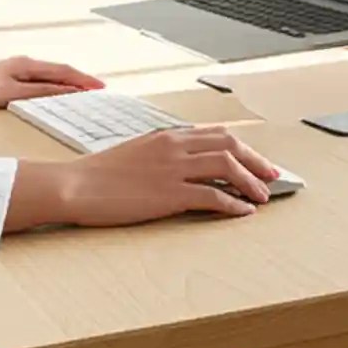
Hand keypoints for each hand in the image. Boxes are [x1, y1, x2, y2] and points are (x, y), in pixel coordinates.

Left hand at [0, 56, 103, 108]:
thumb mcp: (12, 92)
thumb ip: (41, 91)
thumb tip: (67, 90)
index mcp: (28, 65)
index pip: (63, 72)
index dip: (83, 80)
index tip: (101, 87)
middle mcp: (25, 64)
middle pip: (60, 71)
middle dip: (81, 79)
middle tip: (99, 89)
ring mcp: (18, 69)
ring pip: (51, 74)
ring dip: (69, 82)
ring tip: (84, 90)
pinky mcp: (10, 77)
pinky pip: (41, 79)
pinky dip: (55, 84)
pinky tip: (57, 91)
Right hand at [4, 127, 280, 230]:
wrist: (75, 186)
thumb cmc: (100, 174)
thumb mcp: (136, 153)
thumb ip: (163, 154)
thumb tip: (185, 163)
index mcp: (167, 136)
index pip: (217, 134)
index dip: (243, 147)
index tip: (257, 160)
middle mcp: (174, 146)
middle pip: (230, 145)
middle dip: (256, 161)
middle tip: (272, 176)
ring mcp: (173, 169)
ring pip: (227, 166)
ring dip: (251, 182)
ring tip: (262, 196)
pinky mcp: (169, 193)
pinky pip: (213, 196)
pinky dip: (233, 204)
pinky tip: (243, 212)